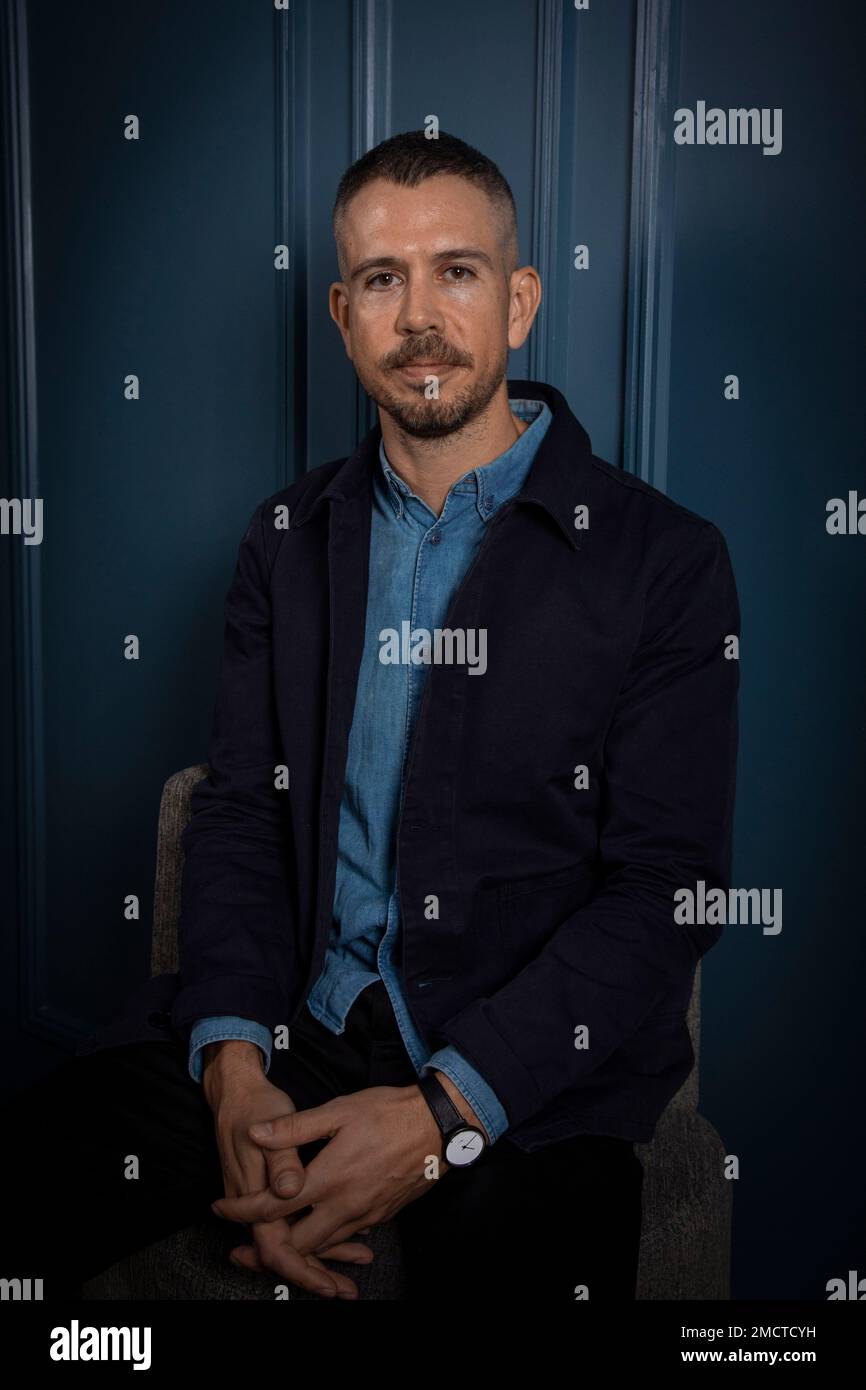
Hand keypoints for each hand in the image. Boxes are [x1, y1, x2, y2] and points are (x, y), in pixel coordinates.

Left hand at [203, 1041, 372, 1298]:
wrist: (438, 1126)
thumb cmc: (388, 1113)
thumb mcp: (338, 1111)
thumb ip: (295, 1127)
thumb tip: (257, 1134)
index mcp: (329, 1177)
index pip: (274, 1206)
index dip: (242, 1211)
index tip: (221, 1209)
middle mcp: (345, 1204)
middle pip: (295, 1245)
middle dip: (264, 1252)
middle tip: (239, 1251)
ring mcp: (364, 1215)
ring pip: (321, 1248)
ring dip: (293, 1252)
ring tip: (270, 1249)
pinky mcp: (380, 1217)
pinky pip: (344, 1239)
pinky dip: (323, 1244)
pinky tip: (314, 1236)